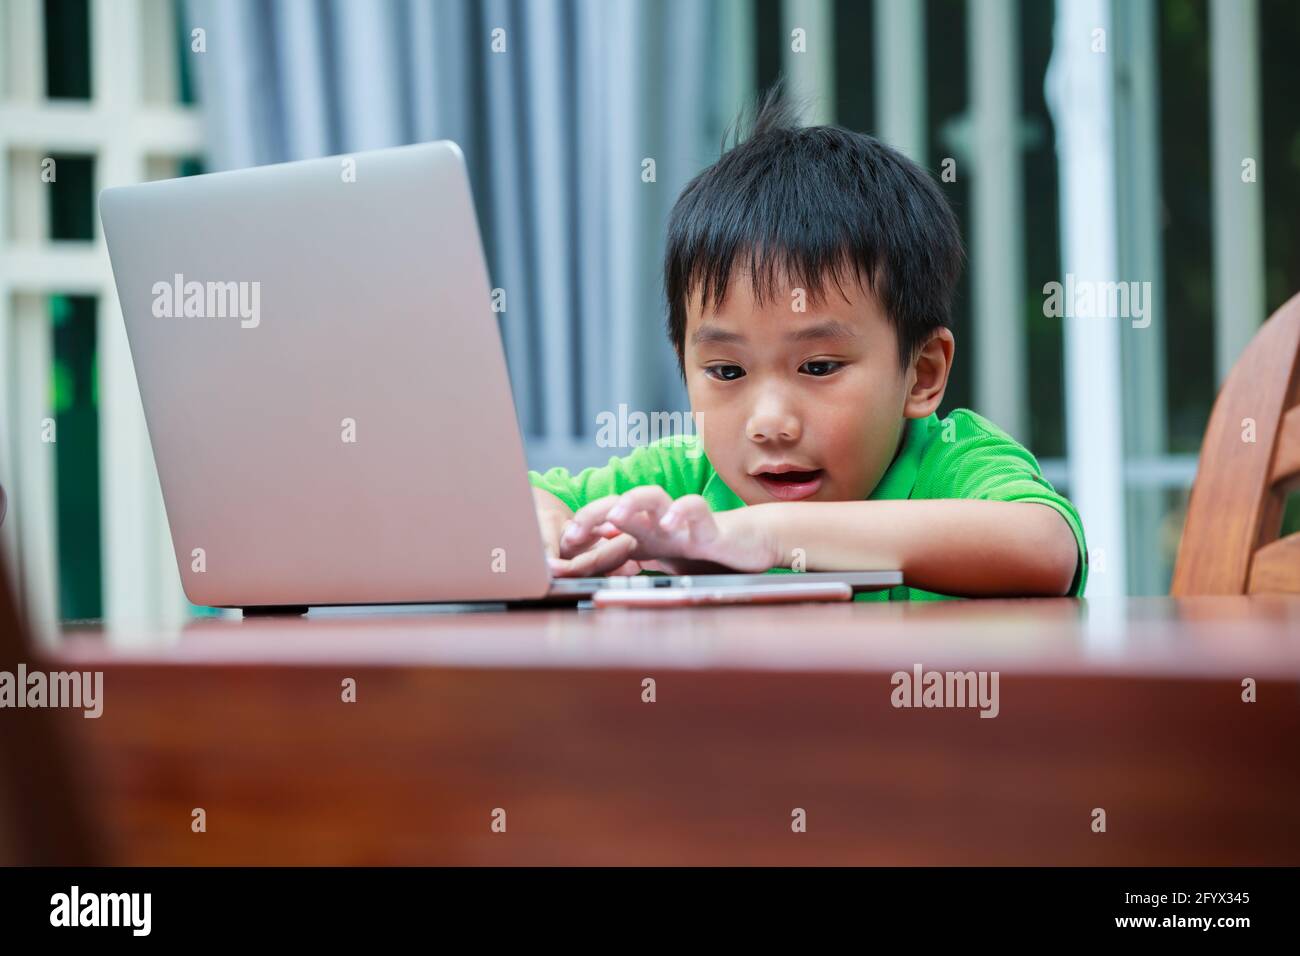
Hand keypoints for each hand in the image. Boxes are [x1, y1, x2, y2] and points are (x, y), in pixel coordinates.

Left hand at [548, 485, 778, 577]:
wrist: (750, 545)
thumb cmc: (705, 551)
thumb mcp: (663, 559)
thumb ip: (634, 556)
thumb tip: (595, 560)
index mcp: (646, 533)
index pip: (607, 525)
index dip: (584, 533)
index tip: (561, 548)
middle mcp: (660, 523)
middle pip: (622, 504)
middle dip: (595, 513)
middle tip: (574, 532)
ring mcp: (683, 523)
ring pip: (655, 498)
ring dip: (633, 502)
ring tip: (617, 515)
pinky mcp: (711, 527)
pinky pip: (696, 510)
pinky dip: (681, 513)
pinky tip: (669, 525)